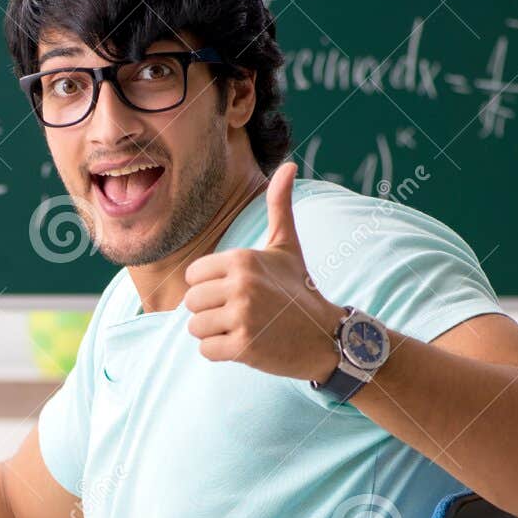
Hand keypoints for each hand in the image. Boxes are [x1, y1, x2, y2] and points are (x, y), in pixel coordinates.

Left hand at [182, 161, 344, 380]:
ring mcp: (242, 316)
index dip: (209, 286)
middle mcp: (240, 284)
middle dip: (210, 311)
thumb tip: (288, 165)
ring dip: (214, 333)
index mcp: (242, 258)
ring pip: (195, 327)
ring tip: (244, 328)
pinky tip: (246, 345)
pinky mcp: (243, 346)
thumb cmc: (300, 289)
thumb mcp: (287, 246)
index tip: (236, 292)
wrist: (326, 337)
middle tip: (242, 313)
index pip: (193, 275)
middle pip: (191, 302)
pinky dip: (221, 352)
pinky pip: (205, 350)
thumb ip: (279, 206)